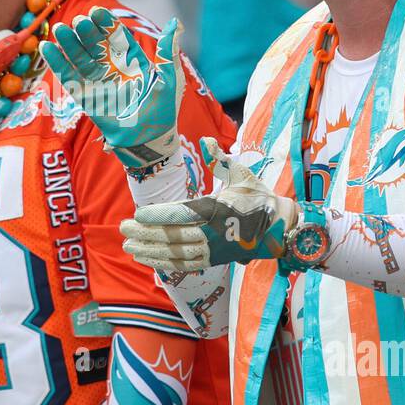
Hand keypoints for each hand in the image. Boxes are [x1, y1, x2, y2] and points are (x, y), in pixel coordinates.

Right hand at [41, 9, 183, 168]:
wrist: (150, 139)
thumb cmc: (163, 109)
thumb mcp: (170, 78)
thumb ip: (168, 51)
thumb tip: (174, 22)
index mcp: (132, 60)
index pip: (116, 37)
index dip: (106, 24)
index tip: (97, 12)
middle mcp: (112, 67)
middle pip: (95, 44)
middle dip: (87, 32)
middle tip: (79, 21)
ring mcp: (97, 81)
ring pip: (80, 58)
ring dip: (69, 43)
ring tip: (59, 29)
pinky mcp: (85, 96)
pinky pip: (69, 78)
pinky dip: (57, 63)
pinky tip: (47, 48)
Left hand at [119, 137, 297, 271]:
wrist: (280, 227)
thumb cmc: (259, 197)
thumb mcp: (242, 174)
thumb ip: (220, 159)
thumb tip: (206, 140)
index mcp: (219, 209)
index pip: (183, 214)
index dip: (159, 215)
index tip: (138, 213)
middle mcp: (214, 232)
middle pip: (174, 235)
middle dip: (146, 233)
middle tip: (123, 228)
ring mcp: (213, 249)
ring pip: (176, 253)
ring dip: (150, 250)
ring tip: (128, 245)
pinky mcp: (213, 260)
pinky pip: (184, 264)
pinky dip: (163, 263)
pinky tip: (146, 258)